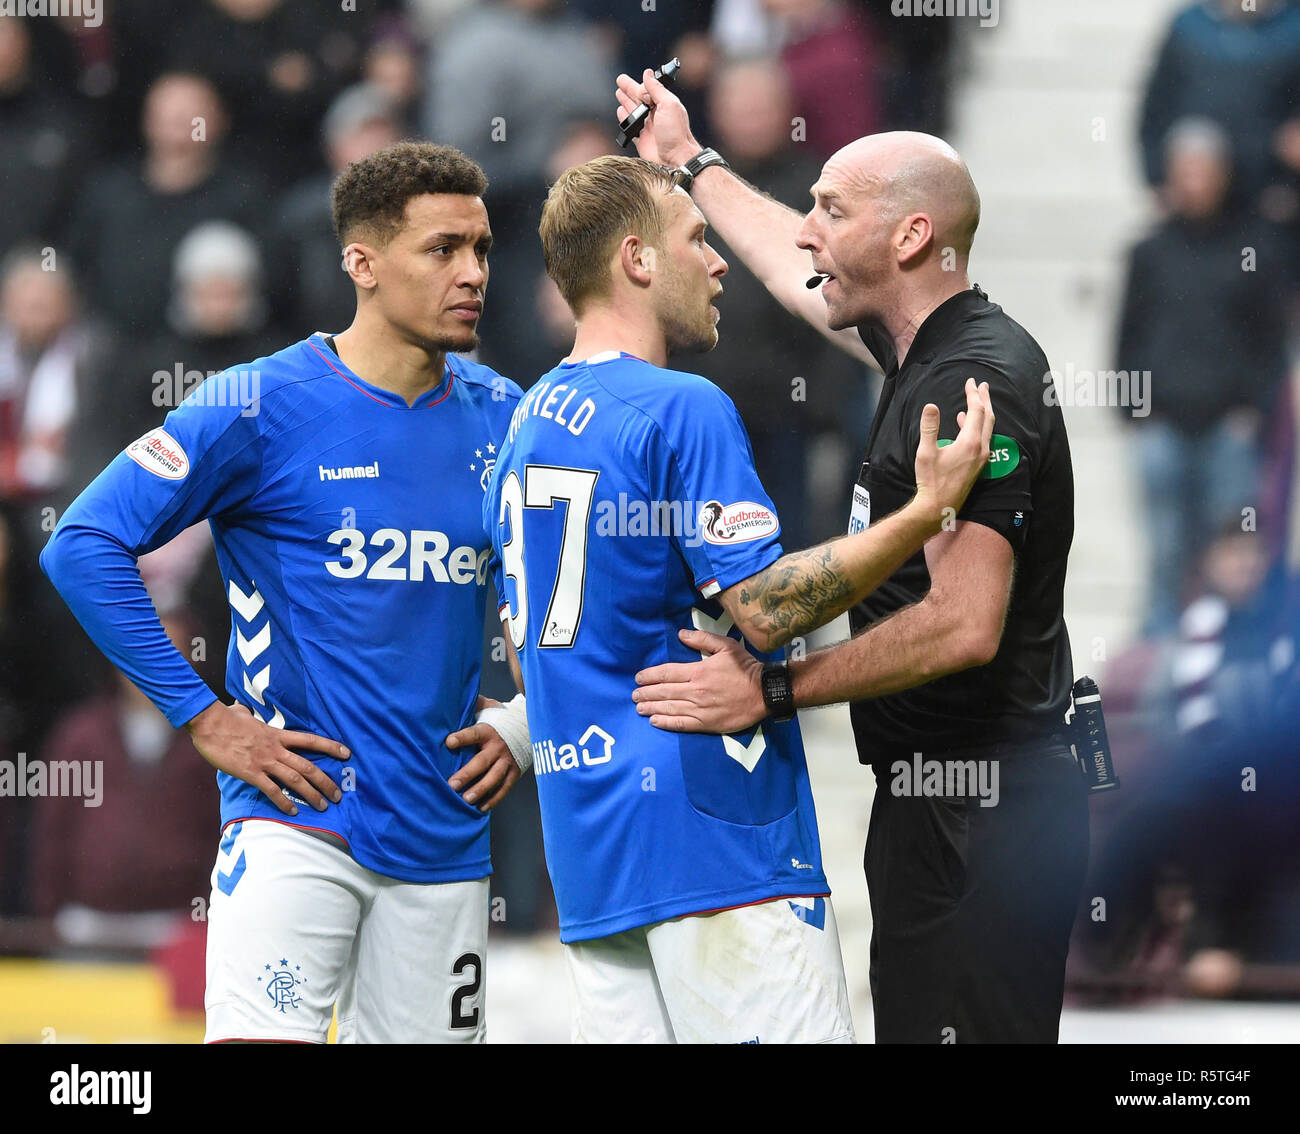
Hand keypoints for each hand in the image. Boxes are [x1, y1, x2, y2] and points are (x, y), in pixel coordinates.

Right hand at [186, 701, 348, 816]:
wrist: (209, 723)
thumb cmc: (225, 717)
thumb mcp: (243, 713)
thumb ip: (249, 715)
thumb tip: (243, 710)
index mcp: (278, 734)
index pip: (311, 740)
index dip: (330, 747)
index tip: (347, 754)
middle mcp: (276, 748)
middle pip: (308, 766)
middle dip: (326, 781)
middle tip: (338, 795)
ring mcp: (265, 761)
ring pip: (295, 779)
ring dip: (311, 794)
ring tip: (323, 806)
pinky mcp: (251, 772)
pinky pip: (272, 790)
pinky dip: (284, 802)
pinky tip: (293, 811)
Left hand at [446, 695, 521, 811]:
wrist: (530, 726)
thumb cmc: (500, 719)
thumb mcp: (488, 709)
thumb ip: (474, 705)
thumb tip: (454, 698)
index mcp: (489, 730)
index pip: (473, 734)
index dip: (462, 737)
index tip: (449, 742)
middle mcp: (498, 747)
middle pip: (482, 762)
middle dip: (467, 774)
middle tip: (452, 785)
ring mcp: (508, 761)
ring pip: (494, 778)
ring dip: (480, 789)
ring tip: (466, 800)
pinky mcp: (514, 772)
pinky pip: (504, 788)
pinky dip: (494, 799)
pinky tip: (481, 808)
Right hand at [614, 68, 699, 167]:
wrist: (676, 158)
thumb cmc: (676, 132)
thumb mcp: (668, 105)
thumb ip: (657, 89)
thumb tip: (647, 74)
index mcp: (663, 104)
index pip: (647, 90)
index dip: (637, 85)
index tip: (627, 78)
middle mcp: (655, 114)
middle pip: (638, 98)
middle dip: (629, 89)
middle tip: (620, 80)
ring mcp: (648, 127)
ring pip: (633, 111)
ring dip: (625, 102)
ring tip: (619, 93)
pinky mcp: (642, 140)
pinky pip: (631, 128)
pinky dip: (625, 120)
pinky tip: (620, 112)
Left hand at [632, 629, 764, 733]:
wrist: (765, 692)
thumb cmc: (746, 667)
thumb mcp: (726, 646)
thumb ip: (702, 639)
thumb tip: (681, 634)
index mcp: (698, 671)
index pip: (667, 673)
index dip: (650, 676)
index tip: (638, 678)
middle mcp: (695, 691)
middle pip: (664, 692)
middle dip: (646, 693)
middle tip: (634, 695)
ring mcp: (700, 709)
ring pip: (669, 708)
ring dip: (651, 708)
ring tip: (639, 708)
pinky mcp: (707, 723)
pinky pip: (682, 724)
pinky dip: (666, 723)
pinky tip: (655, 721)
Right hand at [913, 377, 993, 526]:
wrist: (938, 506)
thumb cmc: (931, 481)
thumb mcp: (926, 452)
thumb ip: (929, 428)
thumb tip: (930, 406)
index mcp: (970, 442)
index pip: (976, 411)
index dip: (974, 394)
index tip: (970, 382)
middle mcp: (981, 448)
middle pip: (988, 417)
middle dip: (985, 399)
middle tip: (983, 386)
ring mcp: (981, 457)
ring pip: (988, 428)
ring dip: (983, 412)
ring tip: (978, 400)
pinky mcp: (977, 465)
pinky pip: (983, 438)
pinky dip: (978, 425)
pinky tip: (966, 424)